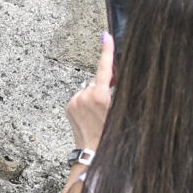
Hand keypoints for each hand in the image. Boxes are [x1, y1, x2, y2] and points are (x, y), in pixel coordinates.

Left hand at [67, 33, 113, 154]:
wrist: (93, 155)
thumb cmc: (112, 137)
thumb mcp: (122, 112)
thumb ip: (119, 92)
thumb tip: (114, 77)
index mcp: (101, 97)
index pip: (105, 68)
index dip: (107, 50)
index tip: (106, 37)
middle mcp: (85, 96)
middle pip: (98, 80)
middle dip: (106, 84)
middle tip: (112, 98)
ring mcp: (75, 101)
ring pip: (89, 89)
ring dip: (95, 95)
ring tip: (100, 113)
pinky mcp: (69, 106)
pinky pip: (81, 97)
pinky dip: (86, 101)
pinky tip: (91, 115)